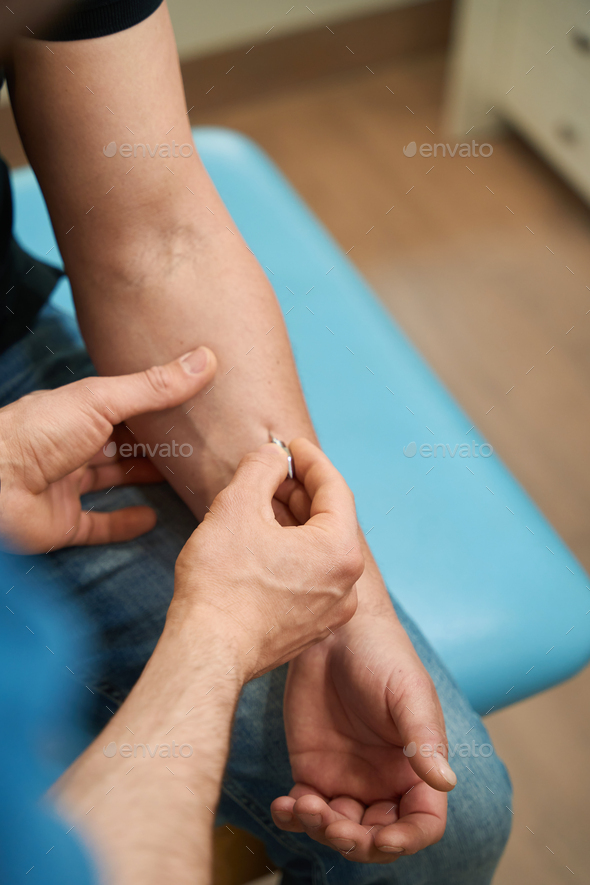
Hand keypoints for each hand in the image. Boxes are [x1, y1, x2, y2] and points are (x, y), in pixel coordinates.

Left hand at [0, 348, 215, 552]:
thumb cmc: (40, 432)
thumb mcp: (103, 401)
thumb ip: (154, 388)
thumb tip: (205, 360)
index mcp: (77, 411)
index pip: (123, 405)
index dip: (155, 404)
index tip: (191, 403)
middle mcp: (71, 445)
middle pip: (118, 443)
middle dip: (151, 443)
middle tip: (192, 443)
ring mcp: (65, 485)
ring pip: (109, 480)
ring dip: (141, 479)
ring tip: (179, 477)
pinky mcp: (62, 523)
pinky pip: (97, 524)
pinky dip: (123, 524)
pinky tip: (151, 519)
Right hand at [171, 438, 363, 680]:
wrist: (207, 652)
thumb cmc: (222, 582)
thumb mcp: (237, 506)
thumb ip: (261, 469)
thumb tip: (273, 456)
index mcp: (339, 550)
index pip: (335, 489)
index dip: (311, 460)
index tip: (291, 446)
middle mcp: (347, 584)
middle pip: (330, 520)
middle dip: (300, 491)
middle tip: (271, 471)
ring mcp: (331, 611)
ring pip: (319, 550)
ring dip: (295, 522)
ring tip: (262, 503)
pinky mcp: (311, 629)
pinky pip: (310, 578)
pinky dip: (292, 553)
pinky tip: (263, 543)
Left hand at [271, 601, 455, 862]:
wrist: (334, 630)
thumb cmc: (382, 654)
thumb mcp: (408, 692)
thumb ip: (424, 738)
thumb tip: (445, 782)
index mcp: (416, 767)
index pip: (422, 822)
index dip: (407, 840)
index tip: (383, 838)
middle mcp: (383, 781)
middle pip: (377, 837)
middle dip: (357, 842)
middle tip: (333, 823)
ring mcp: (346, 778)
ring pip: (338, 830)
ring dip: (322, 831)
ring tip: (304, 806)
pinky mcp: (311, 768)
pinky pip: (304, 809)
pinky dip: (293, 818)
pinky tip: (283, 806)